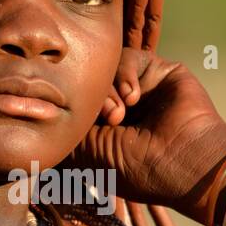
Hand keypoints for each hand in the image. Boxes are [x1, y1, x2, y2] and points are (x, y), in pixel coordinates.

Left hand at [70, 47, 225, 213]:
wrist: (184, 161)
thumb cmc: (138, 168)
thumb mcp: (88, 156)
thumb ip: (66, 135)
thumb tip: (41, 123)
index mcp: (108, 129)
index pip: (78, 103)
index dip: (73, 108)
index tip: (79, 126)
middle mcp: (124, 107)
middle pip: (90, 82)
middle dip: (92, 99)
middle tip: (108, 118)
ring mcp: (142, 88)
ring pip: (106, 69)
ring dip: (108, 88)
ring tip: (120, 112)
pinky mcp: (159, 71)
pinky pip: (128, 57)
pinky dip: (124, 74)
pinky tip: (133, 97)